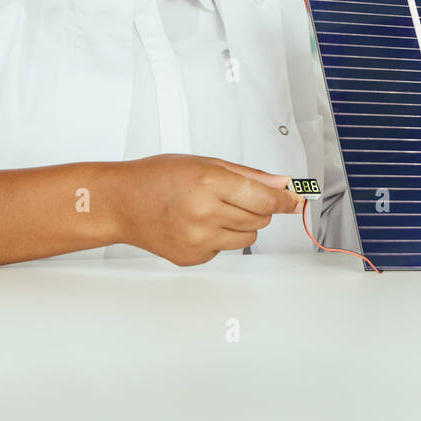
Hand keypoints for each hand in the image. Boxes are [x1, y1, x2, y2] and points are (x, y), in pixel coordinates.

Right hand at [111, 155, 303, 265]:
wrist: (121, 202)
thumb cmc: (158, 178)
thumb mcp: (206, 163)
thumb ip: (250, 176)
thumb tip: (284, 184)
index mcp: (209, 183)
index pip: (265, 200)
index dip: (286, 201)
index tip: (299, 201)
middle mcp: (205, 213)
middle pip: (261, 219)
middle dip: (256, 208)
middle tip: (230, 196)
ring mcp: (198, 239)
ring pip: (248, 237)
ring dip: (241, 224)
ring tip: (212, 210)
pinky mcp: (193, 257)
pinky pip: (225, 249)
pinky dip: (219, 237)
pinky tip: (196, 224)